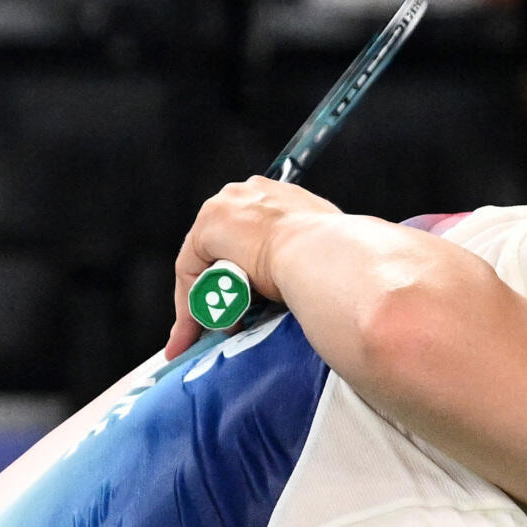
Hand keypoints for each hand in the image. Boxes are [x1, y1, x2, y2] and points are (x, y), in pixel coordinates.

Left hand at [166, 176, 341, 355]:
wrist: (324, 254)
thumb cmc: (337, 257)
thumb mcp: (323, 253)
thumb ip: (307, 259)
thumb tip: (314, 283)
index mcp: (279, 197)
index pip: (251, 235)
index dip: (246, 271)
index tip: (250, 301)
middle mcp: (248, 194)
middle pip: (221, 248)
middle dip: (221, 286)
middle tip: (228, 322)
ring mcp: (225, 206)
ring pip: (204, 261)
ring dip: (207, 298)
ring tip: (215, 332)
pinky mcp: (208, 227)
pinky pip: (189, 270)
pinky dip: (191, 302)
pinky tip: (197, 329)